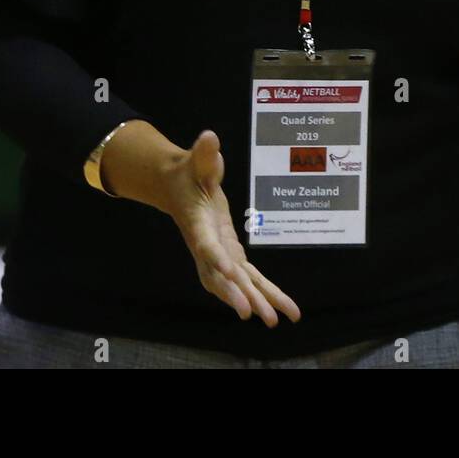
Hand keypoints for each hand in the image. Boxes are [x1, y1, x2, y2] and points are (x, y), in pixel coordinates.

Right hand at [163, 130, 300, 326]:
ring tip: (276, 320)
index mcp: (198, 224)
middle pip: (221, 275)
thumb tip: (209, 138)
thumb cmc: (188, 172)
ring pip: (237, 283)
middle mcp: (207, 245)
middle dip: (237, 294)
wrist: (175, 186)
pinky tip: (282, 309)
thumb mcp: (195, 160)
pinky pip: (249, 277)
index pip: (206, 244)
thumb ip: (203, 153)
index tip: (229, 272)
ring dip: (256, 300)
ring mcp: (219, 252)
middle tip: (253, 313)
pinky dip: (265, 292)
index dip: (216, 258)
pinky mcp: (229, 253)